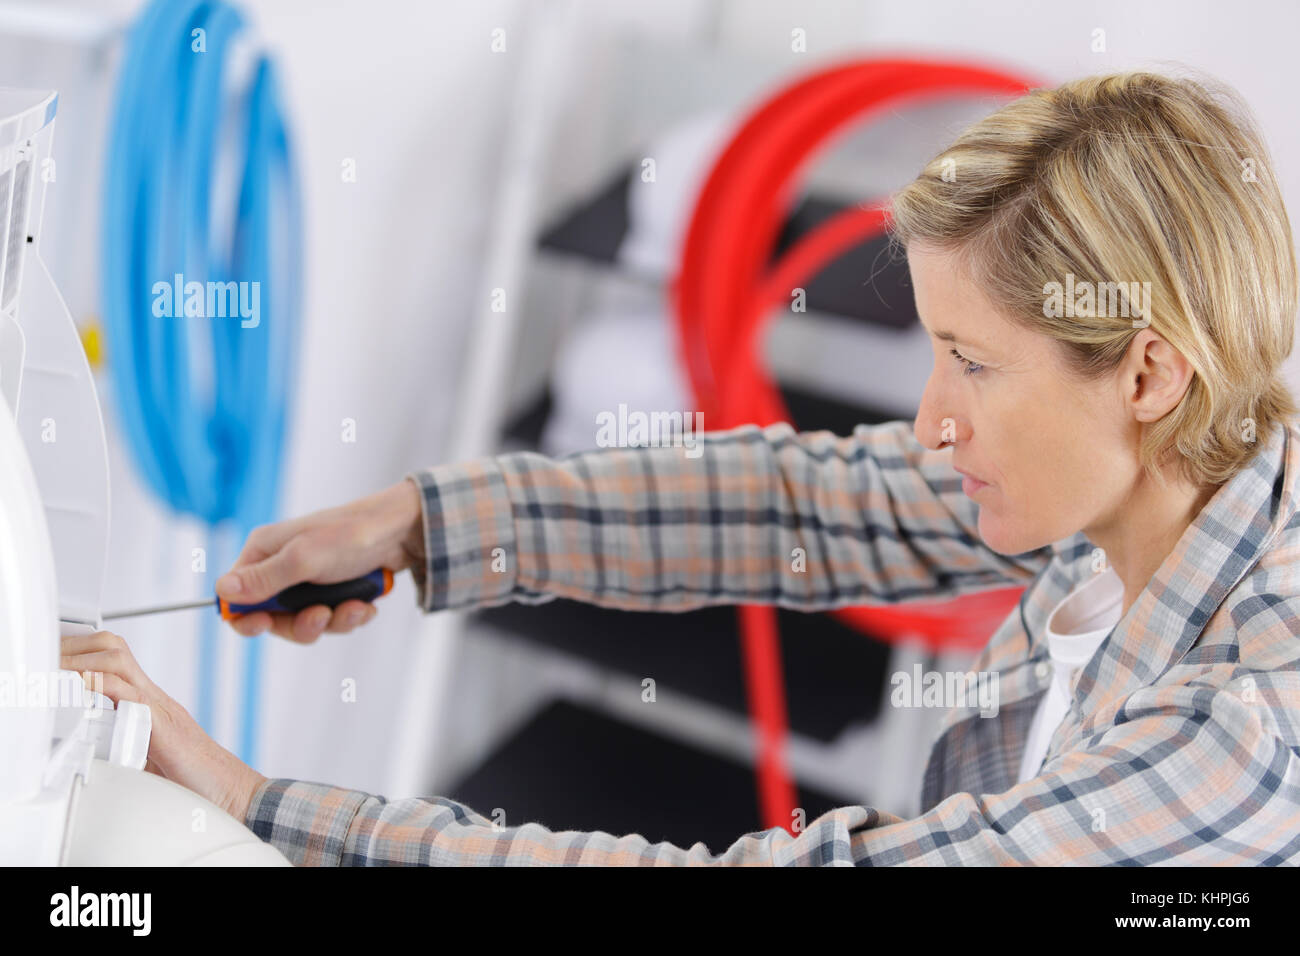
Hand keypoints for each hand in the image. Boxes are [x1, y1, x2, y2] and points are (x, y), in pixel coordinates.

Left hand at [60, 630, 266, 822]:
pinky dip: (104, 686)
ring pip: (119, 663)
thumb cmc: (196, 779)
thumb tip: (91, 751)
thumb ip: (124, 745)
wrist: (233, 790)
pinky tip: (86, 684)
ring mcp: (160, 710)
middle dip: (77, 646)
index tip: (54, 657)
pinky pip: (132, 697)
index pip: (112, 659)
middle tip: (52, 656)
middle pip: (113, 649)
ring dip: (84, 661)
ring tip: (61, 668)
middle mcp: (154, 699)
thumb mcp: (149, 756)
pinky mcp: (163, 729)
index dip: (80, 650)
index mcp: (148, 704)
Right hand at [215, 478, 424, 642]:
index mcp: (265, 551)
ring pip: (306, 622)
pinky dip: (350, 616)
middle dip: (300, 624)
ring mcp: (310, 580)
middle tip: (321, 616)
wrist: (403, 530)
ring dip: (333, 622)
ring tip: (354, 607)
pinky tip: (365, 605)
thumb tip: (222, 590)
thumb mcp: (303, 558)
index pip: (235, 595)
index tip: (263, 625)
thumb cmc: (352, 535)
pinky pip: (333, 619)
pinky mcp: (334, 590)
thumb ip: (264, 579)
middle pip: (273, 618)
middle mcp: (282, 566)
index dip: (245, 616)